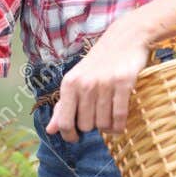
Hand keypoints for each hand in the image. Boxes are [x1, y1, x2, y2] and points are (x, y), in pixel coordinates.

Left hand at [46, 19, 151, 142]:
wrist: (125, 38)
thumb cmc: (98, 63)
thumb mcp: (76, 81)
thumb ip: (63, 106)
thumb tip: (50, 130)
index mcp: (69, 84)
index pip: (64, 122)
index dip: (69, 135)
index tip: (76, 138)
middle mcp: (85, 84)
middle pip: (86, 126)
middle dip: (92, 126)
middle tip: (97, 116)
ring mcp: (104, 83)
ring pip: (103, 124)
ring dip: (108, 127)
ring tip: (109, 118)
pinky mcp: (123, 83)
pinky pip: (119, 117)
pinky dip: (119, 126)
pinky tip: (119, 124)